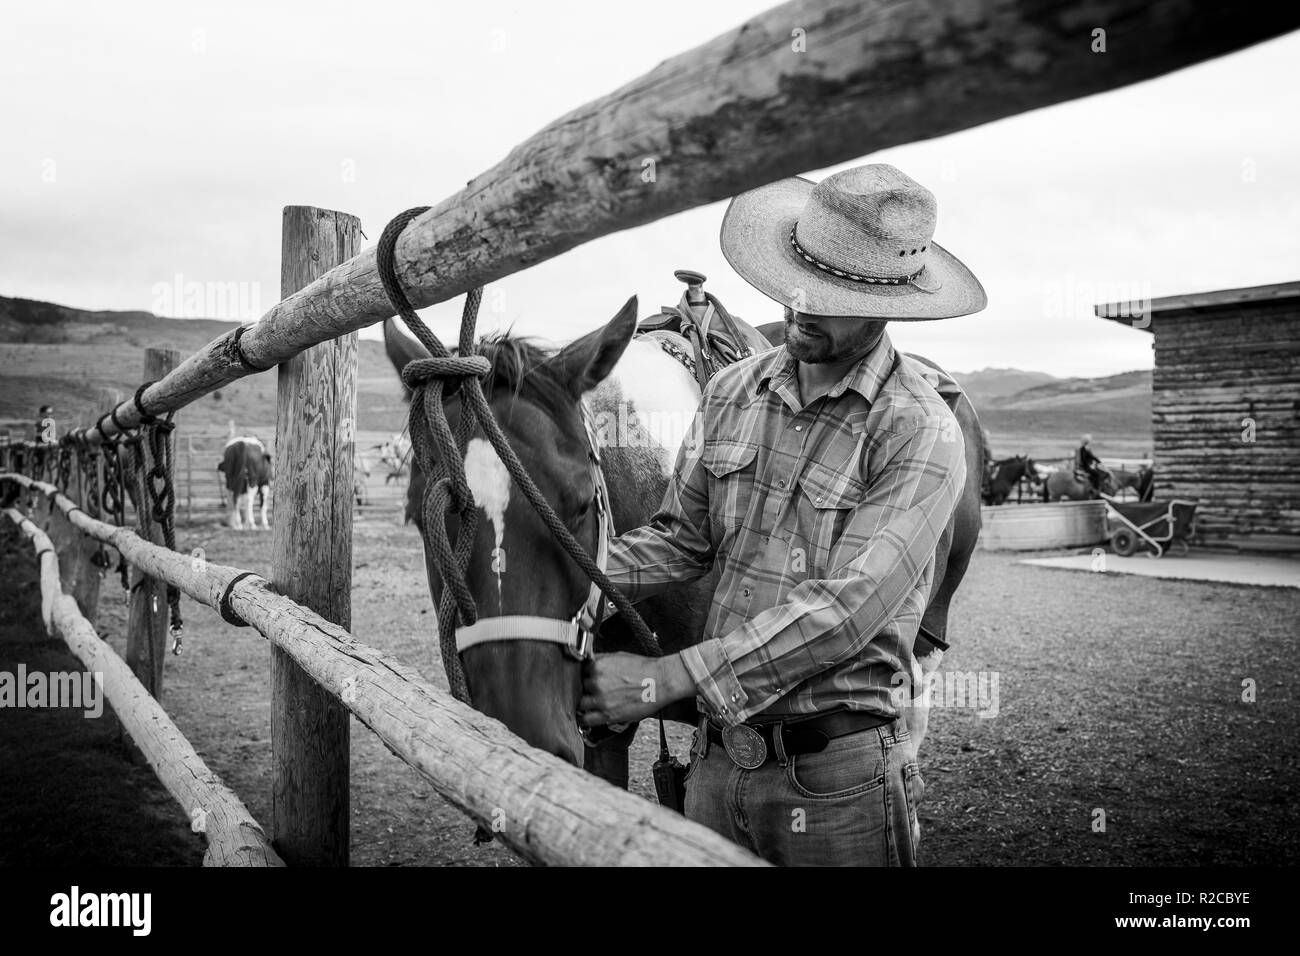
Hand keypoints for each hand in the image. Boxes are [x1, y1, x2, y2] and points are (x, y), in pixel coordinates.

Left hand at [579, 652, 693, 726]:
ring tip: (585, 705)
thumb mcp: (618, 656)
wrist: (661, 681)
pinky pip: (585, 720)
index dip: (580, 675)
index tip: (582, 679)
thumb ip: (601, 661)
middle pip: (576, 687)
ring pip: (578, 704)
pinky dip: (582, 719)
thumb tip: (589, 665)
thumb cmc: (643, 668)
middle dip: (580, 689)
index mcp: (598, 665)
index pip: (578, 671)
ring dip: (581, 704)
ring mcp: (601, 699)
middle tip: (586, 691)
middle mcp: (596, 681)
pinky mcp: (608, 714)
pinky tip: (583, 717)